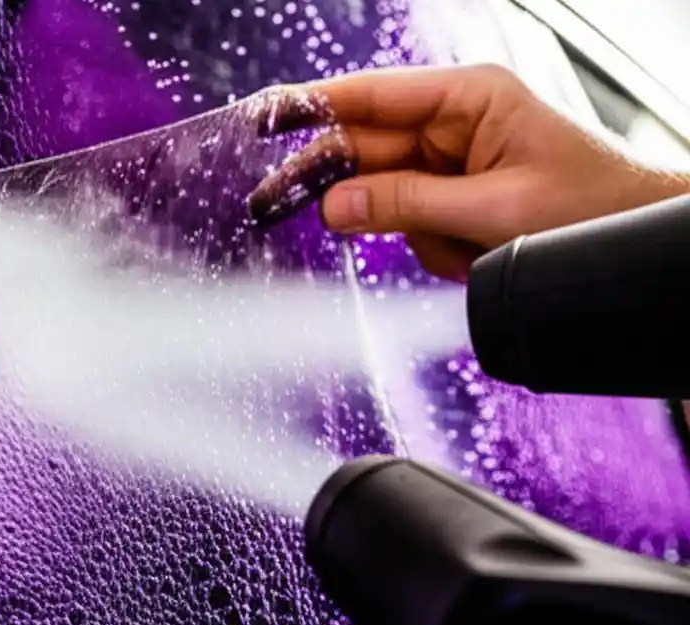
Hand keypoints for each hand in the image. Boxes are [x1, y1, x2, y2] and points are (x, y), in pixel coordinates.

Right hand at [250, 64, 689, 279]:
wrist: (636, 235)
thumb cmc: (593, 206)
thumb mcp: (495, 209)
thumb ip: (406, 205)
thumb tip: (332, 204)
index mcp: (468, 98)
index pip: (369, 96)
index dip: (309, 106)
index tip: (260, 119)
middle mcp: (453, 123)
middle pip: (361, 147)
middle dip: (335, 185)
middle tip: (267, 205)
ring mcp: (451, 161)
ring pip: (382, 196)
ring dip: (411, 233)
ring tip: (462, 249)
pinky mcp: (454, 198)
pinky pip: (409, 225)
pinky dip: (432, 250)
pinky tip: (470, 255)